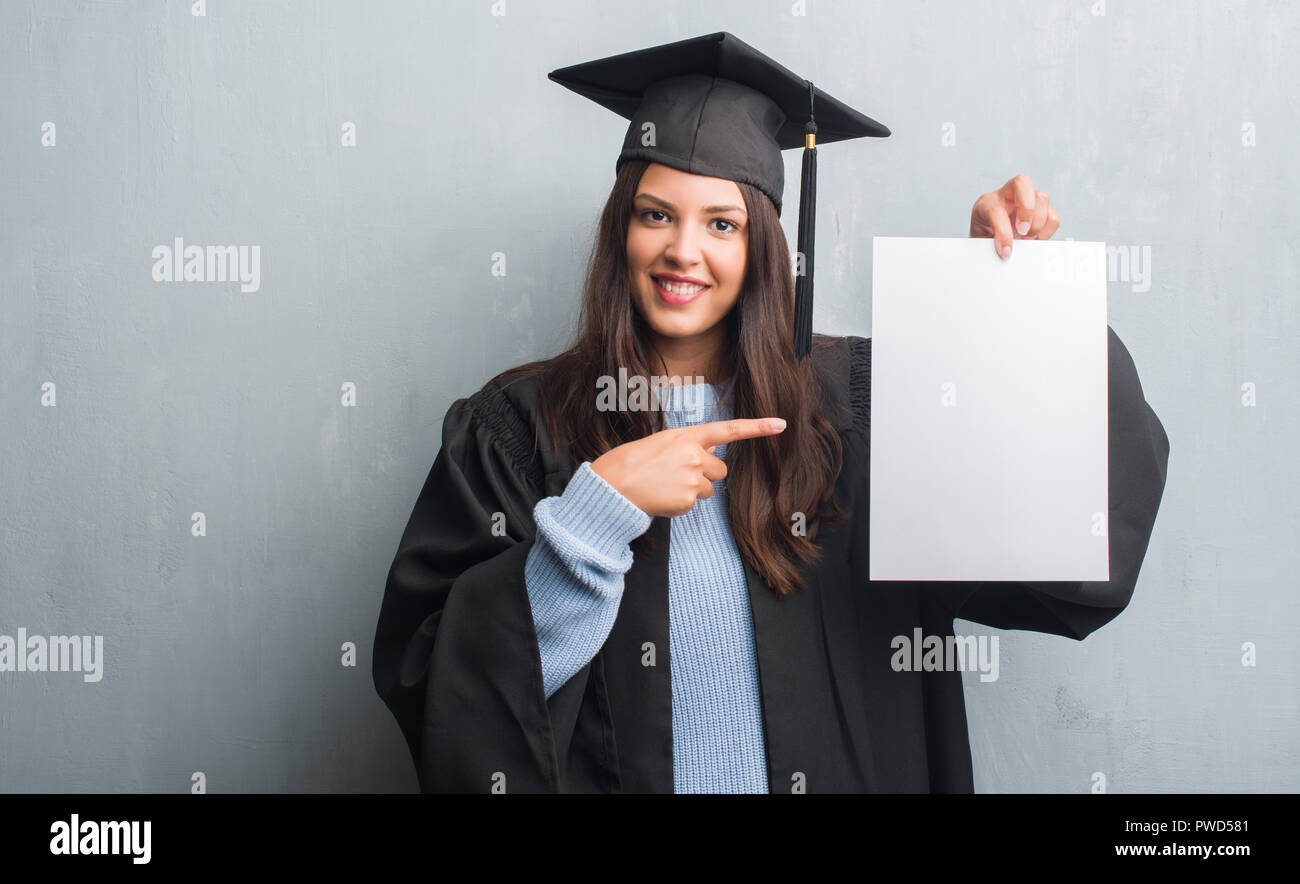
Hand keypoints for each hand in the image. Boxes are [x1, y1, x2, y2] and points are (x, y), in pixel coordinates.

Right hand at [591, 417, 786, 517]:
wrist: (613, 486)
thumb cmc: (631, 461)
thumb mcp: (662, 443)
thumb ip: (689, 446)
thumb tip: (713, 452)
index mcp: (687, 436)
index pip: (728, 430)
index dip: (757, 428)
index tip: (781, 424)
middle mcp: (695, 456)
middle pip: (719, 470)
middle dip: (705, 474)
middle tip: (676, 475)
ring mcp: (693, 480)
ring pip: (707, 489)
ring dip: (692, 490)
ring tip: (664, 486)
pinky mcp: (688, 501)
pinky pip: (693, 505)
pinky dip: (679, 504)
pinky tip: (661, 497)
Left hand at [969, 174, 1060, 258]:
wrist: (988, 249)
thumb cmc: (983, 245)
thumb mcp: (981, 246)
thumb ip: (991, 247)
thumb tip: (1008, 253)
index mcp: (986, 203)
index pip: (995, 209)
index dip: (1003, 232)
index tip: (1006, 250)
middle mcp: (1006, 196)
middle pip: (1022, 182)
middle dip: (1026, 209)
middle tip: (1022, 232)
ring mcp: (1026, 201)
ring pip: (1042, 197)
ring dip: (1037, 222)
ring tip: (1027, 239)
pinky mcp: (1041, 212)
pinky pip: (1053, 215)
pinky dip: (1047, 230)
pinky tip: (1035, 239)